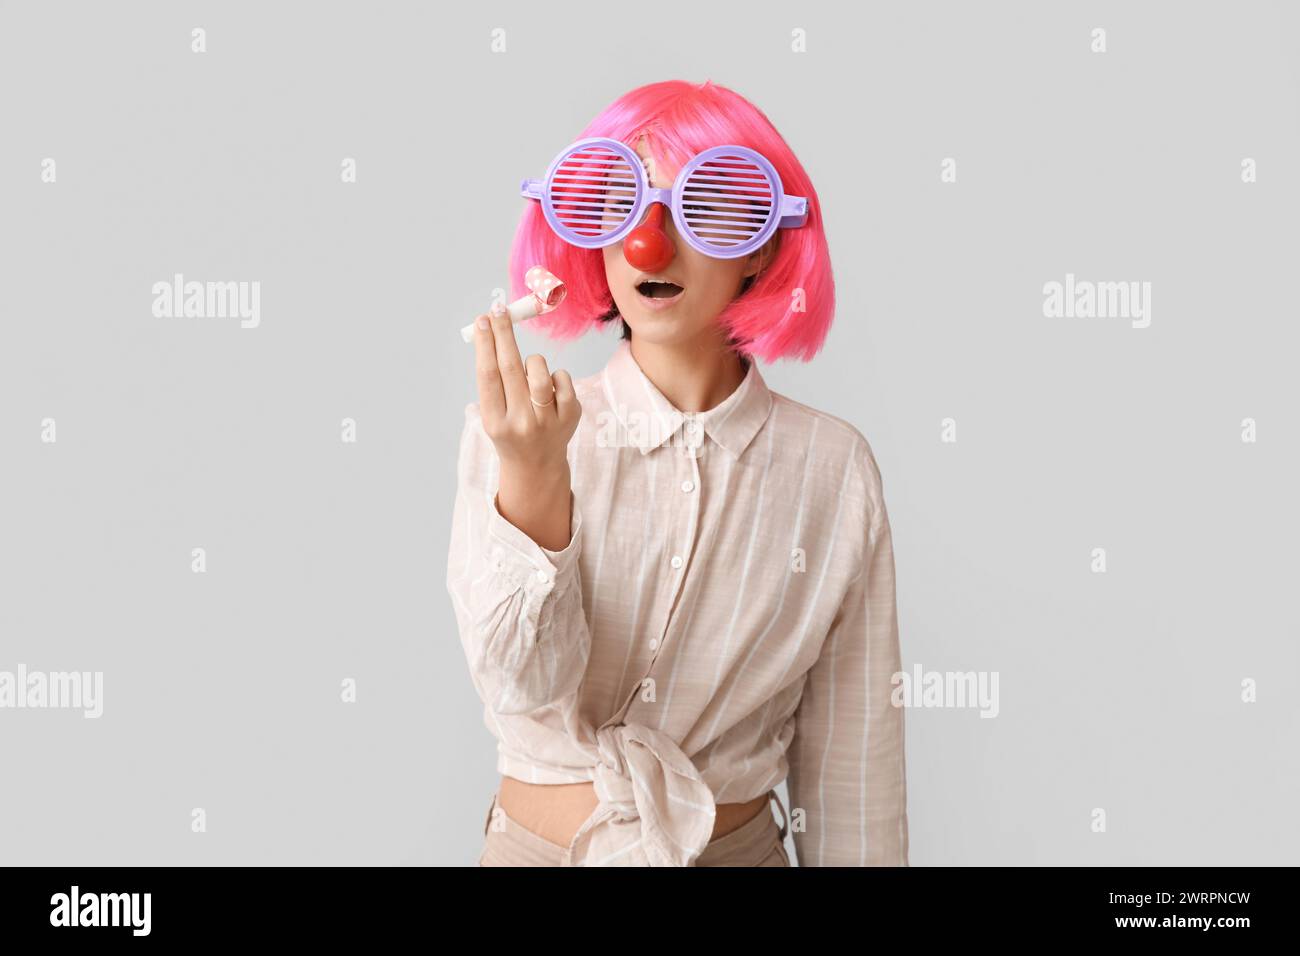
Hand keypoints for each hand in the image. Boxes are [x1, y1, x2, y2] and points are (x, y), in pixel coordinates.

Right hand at [471, 304, 580, 470]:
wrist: (536, 465)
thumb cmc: (509, 428)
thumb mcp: (493, 413)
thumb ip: (493, 379)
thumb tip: (490, 328)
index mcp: (495, 422)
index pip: (488, 375)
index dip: (485, 344)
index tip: (482, 320)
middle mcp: (521, 423)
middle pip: (511, 368)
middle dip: (504, 334)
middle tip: (498, 309)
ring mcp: (548, 421)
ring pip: (540, 370)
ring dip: (533, 362)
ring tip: (529, 374)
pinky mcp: (571, 415)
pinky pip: (562, 377)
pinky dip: (554, 376)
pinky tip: (549, 391)